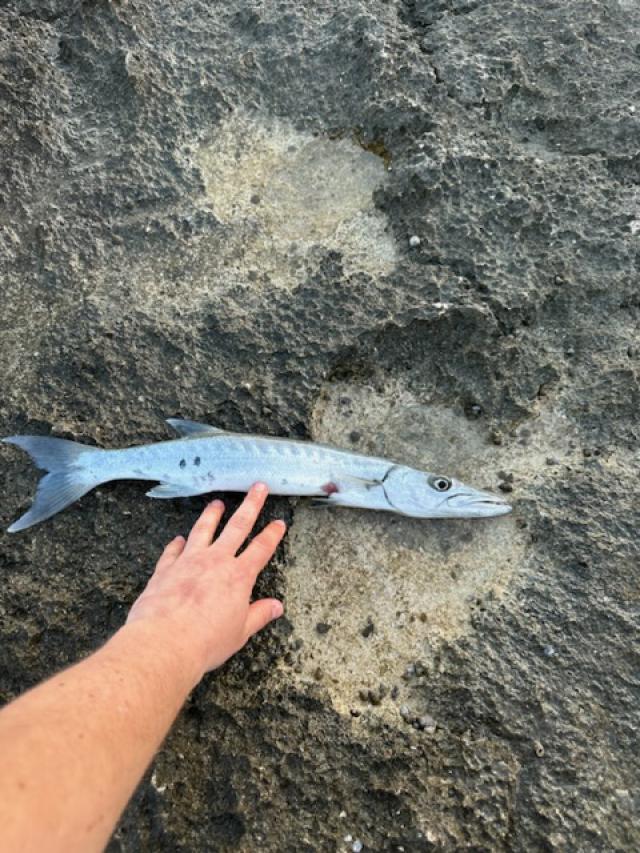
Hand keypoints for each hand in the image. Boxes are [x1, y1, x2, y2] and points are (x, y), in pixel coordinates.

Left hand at [127, 483, 285, 678]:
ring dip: (212, 515)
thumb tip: (276, 606)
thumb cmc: (206, 641)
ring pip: (203, 530)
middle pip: (237, 527)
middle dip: (250, 505)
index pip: (260, 549)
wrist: (164, 642)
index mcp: (238, 576)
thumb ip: (259, 615)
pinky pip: (173, 551)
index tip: (279, 522)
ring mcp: (189, 562)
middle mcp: (215, 562)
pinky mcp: (165, 569)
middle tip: (258, 487)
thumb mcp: (240, 632)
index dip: (272, 535)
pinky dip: (177, 543)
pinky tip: (179, 538)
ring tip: (217, 503)